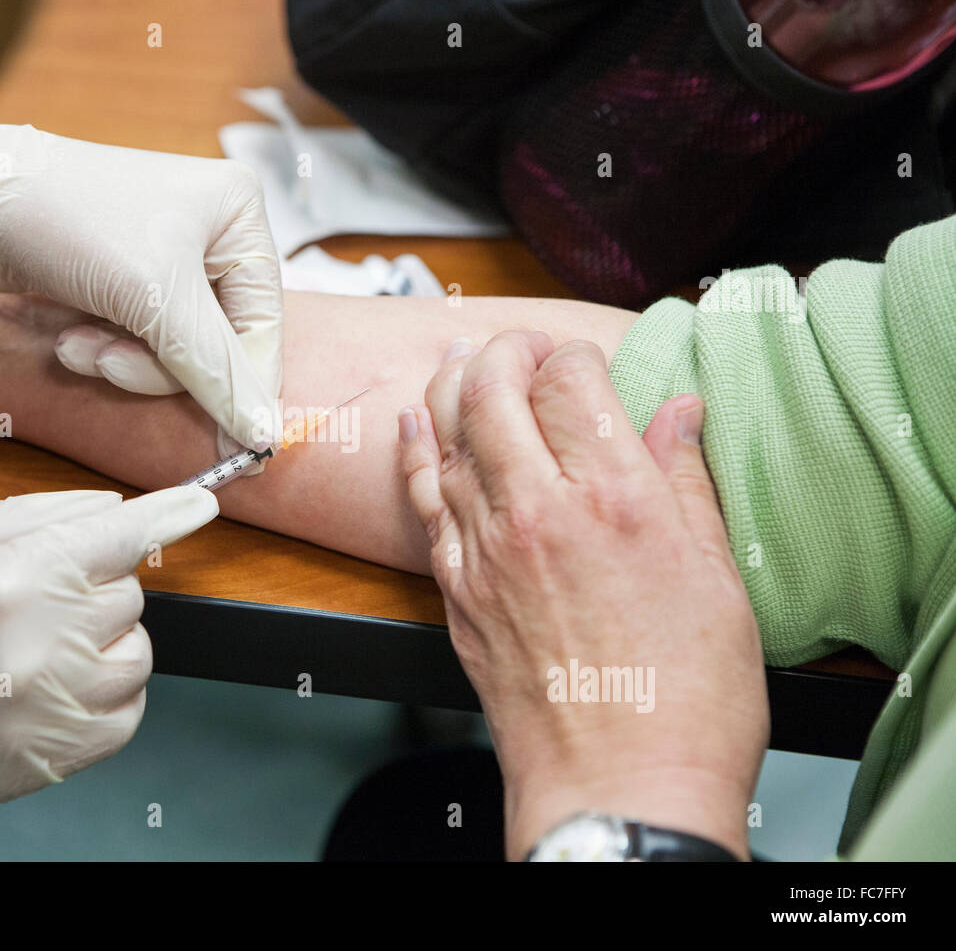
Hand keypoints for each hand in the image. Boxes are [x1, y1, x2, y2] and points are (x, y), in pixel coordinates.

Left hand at [0, 121, 282, 453]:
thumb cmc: (69, 222)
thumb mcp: (155, 298)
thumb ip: (216, 370)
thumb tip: (267, 434)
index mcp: (240, 215)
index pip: (263, 325)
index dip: (243, 385)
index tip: (238, 447)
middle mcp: (212, 233)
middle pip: (219, 343)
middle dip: (160, 365)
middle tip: (113, 365)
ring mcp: (168, 259)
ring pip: (176, 352)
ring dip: (126, 363)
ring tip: (82, 346)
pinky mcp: (126, 282)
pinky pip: (142, 343)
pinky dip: (107, 350)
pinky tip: (71, 335)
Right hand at [0, 486, 215, 858]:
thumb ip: (40, 515)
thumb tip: (117, 509)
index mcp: (8, 576)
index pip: (122, 537)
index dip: (170, 513)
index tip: (203, 502)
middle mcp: (36, 644)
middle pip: (129, 593)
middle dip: (95, 583)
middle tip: (35, 595)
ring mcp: (46, 709)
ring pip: (137, 653)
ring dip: (106, 638)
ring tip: (40, 642)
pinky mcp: (47, 760)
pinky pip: (128, 715)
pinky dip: (108, 693)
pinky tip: (56, 683)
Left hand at [398, 332, 767, 859]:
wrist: (617, 787)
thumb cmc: (683, 700)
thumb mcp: (717, 579)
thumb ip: (684, 483)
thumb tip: (679, 414)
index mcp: (615, 499)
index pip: (570, 381)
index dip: (574, 354)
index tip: (583, 360)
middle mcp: (539, 512)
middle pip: (494, 391)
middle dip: (503, 350)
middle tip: (518, 344)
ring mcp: (486, 550)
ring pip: (446, 435)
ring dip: (452, 385)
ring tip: (461, 359)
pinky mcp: (456, 589)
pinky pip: (422, 498)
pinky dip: (415, 451)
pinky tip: (414, 423)